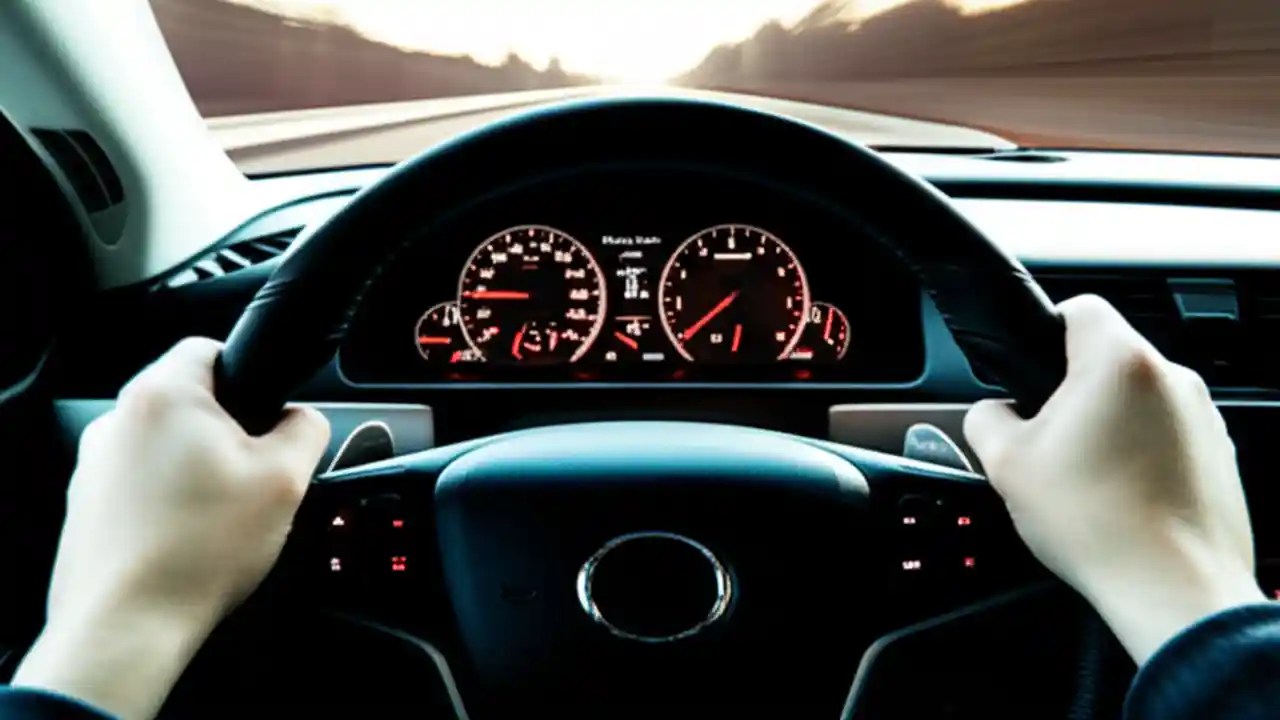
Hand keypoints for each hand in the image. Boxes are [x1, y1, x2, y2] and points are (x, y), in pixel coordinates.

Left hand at [13, 338, 329, 719]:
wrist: (129, 624)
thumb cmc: (199, 550)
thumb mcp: (285, 479)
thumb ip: (307, 429)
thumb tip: (304, 419)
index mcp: (163, 395)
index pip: (212, 346)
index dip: (252, 374)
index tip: (268, 415)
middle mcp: (117, 420)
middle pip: (191, 402)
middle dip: (229, 433)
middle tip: (255, 477)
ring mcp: (95, 465)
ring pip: (168, 446)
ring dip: (199, 469)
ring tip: (222, 517)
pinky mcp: (88, 505)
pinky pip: (143, 485)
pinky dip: (171, 502)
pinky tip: (192, 538)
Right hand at [964, 295, 1264, 664]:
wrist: (1171, 589)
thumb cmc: (1095, 523)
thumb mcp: (1004, 464)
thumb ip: (985, 418)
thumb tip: (994, 413)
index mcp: (1119, 363)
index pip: (1080, 307)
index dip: (1046, 331)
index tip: (1034, 372)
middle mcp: (1173, 378)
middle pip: (1110, 358)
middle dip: (1076, 391)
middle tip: (1050, 442)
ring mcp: (1206, 418)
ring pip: (1140, 399)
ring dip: (1111, 424)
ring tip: (1087, 479)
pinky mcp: (1221, 455)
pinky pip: (1169, 436)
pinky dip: (1143, 455)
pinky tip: (1121, 498)